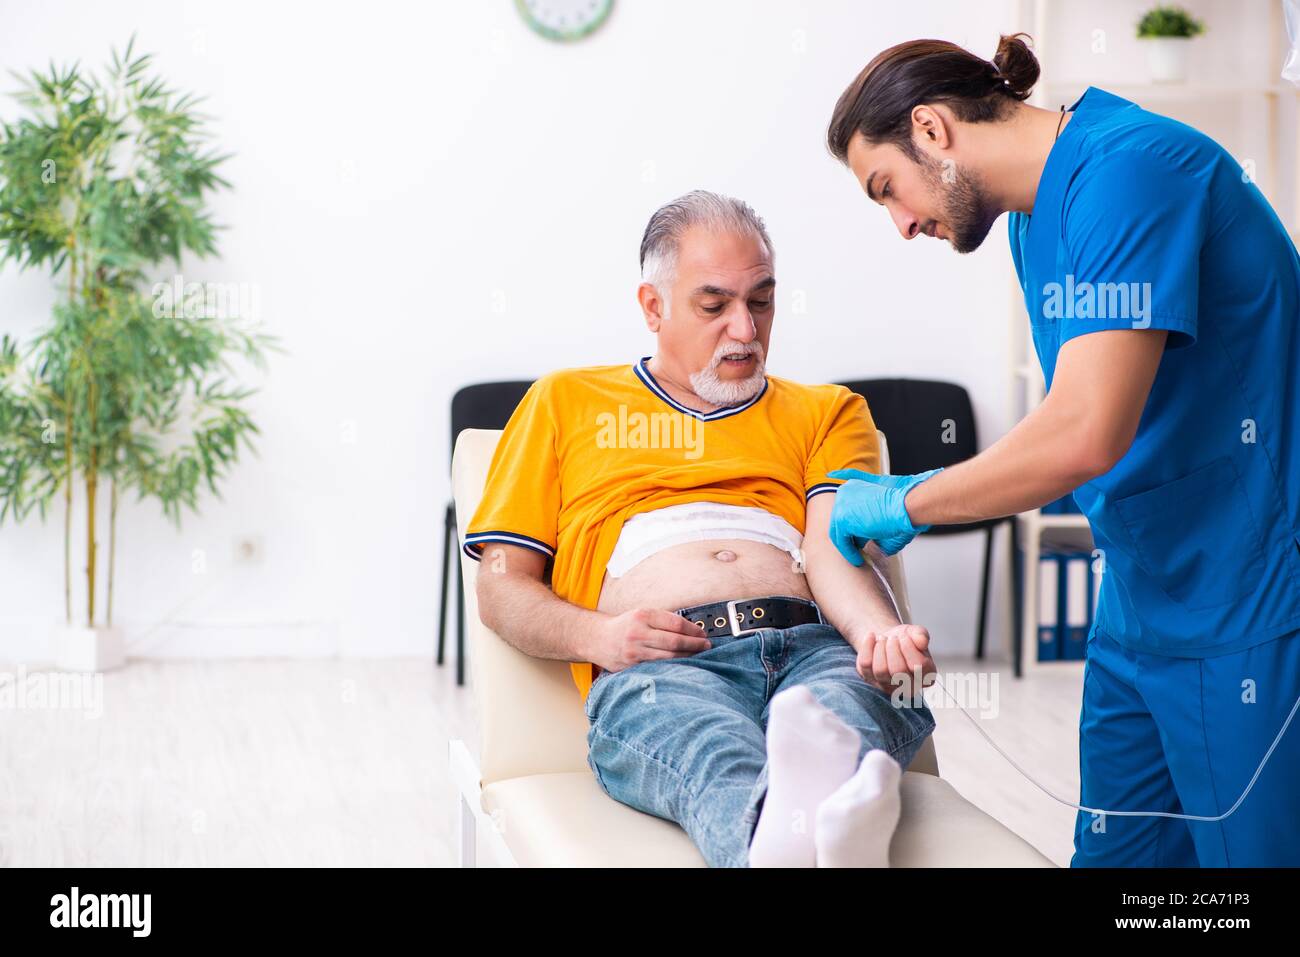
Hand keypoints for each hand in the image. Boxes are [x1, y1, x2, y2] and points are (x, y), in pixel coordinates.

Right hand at [589, 608, 710, 672]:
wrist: (597, 639)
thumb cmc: (624, 626)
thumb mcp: (641, 615)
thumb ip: (663, 620)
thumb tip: (691, 629)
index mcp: (643, 616)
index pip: (676, 623)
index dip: (693, 630)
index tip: (703, 633)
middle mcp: (638, 633)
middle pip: (675, 641)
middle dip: (695, 644)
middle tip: (707, 645)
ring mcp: (634, 652)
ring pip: (669, 657)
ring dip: (688, 657)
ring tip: (699, 655)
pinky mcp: (632, 666)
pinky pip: (658, 668)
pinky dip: (673, 667)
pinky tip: (683, 666)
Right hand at [826, 467, 942, 560]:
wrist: (912, 505)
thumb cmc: (898, 525)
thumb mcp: (880, 544)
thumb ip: (868, 543)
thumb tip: (866, 543)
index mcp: (842, 521)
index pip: (840, 539)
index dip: (848, 551)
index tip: (856, 558)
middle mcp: (841, 503)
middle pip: (839, 522)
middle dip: (847, 535)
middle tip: (858, 545)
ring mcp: (852, 489)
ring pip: (843, 503)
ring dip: (848, 514)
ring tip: (859, 526)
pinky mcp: (865, 480)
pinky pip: (849, 475)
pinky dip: (841, 474)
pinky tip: (831, 474)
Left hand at [853, 623, 935, 694]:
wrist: (887, 640)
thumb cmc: (905, 639)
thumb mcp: (915, 633)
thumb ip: (921, 635)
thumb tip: (922, 641)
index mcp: (927, 676)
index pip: (918, 666)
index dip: (909, 647)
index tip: (904, 636)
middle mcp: (909, 687)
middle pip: (898, 670)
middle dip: (893, 648)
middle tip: (893, 638)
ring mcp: (888, 686)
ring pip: (880, 670)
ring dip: (880, 648)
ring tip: (883, 639)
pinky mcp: (870, 680)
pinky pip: (865, 665)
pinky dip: (866, 647)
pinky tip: (871, 637)